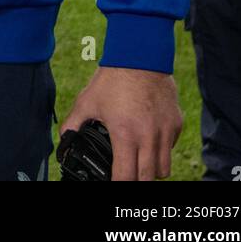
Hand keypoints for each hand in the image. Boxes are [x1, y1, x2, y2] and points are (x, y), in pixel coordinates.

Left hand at [60, 66, 181, 179]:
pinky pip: (170, 148)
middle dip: (137, 180)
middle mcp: (148, 137)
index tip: (113, 182)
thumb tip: (64, 140)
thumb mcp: (87, 101)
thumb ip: (73, 124)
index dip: (118, 184)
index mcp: (125, 134)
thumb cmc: (112, 79)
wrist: (140, 57)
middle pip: (149, 178)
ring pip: (164, 168)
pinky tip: (148, 142)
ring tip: (139, 163)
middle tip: (126, 174)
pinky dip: (161, 151)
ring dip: (152, 170)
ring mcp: (165, 132)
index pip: (126, 176)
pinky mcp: (176, 124)